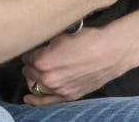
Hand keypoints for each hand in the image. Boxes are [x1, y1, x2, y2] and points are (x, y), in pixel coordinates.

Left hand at [19, 23, 138, 104]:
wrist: (111, 51)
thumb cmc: (88, 39)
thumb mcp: (61, 35)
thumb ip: (45, 45)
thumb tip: (37, 48)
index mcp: (43, 61)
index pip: (27, 57)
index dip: (30, 52)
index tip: (33, 49)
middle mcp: (48, 78)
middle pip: (29, 72)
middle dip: (30, 65)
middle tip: (33, 59)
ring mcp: (58, 89)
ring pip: (36, 86)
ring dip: (33, 78)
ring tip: (33, 73)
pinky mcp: (69, 96)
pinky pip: (46, 101)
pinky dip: (35, 101)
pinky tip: (27, 99)